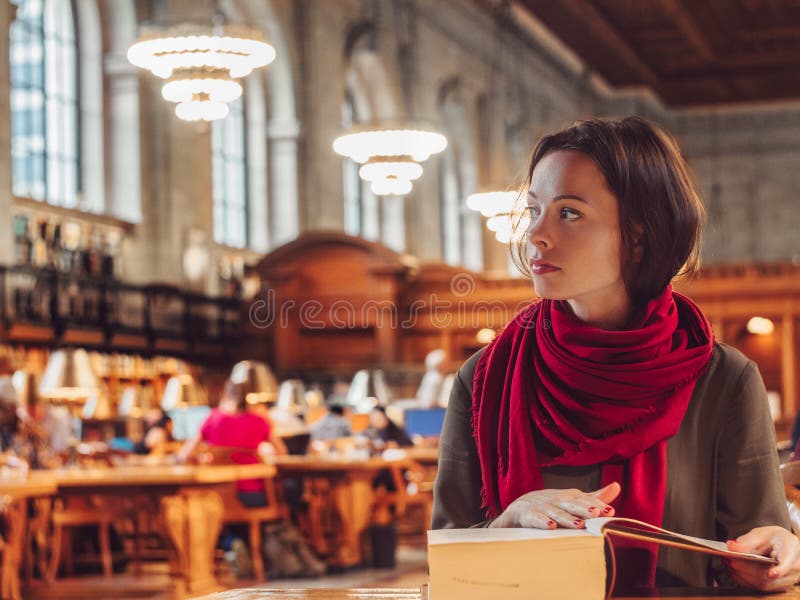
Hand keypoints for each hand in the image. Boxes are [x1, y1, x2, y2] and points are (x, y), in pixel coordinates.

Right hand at [489, 482, 620, 528]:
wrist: (520, 508)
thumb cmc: (552, 505)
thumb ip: (594, 497)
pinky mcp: (528, 515)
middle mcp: (557, 499)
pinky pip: (536, 519)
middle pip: (572, 504)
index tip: (610, 511)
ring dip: (566, 518)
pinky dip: (542, 522)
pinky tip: (551, 527)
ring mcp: (542, 507)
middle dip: (584, 508)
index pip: (585, 500)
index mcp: (569, 496)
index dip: (597, 505)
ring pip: (556, 513)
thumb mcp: (572, 499)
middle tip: (596, 513)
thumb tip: (617, 486)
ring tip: (578, 524)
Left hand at [726, 526, 799, 591]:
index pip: (788, 563)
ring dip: (743, 576)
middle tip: (730, 560)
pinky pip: (761, 587)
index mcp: (792, 550)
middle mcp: (794, 568)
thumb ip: (747, 541)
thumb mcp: (762, 533)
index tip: (771, 574)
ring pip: (764, 584)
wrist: (783, 546)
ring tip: (728, 564)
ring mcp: (787, 580)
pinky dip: (745, 580)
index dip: (780, 570)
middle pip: (770, 576)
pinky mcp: (778, 586)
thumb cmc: (774, 539)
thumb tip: (731, 546)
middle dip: (746, 568)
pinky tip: (734, 572)